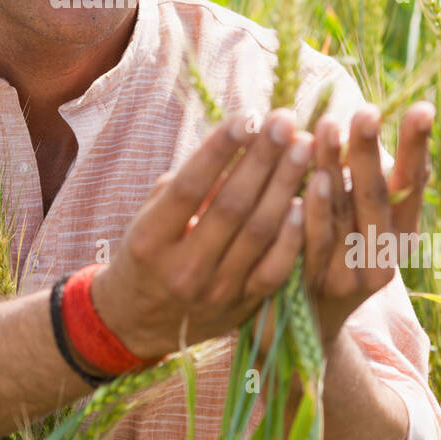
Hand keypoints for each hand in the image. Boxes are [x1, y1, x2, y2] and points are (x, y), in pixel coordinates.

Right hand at [92, 108, 312, 360]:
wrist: (136, 323)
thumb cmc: (144, 254)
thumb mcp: (148, 218)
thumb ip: (186, 186)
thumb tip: (236, 143)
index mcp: (149, 240)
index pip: (190, 186)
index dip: (221, 149)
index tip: (247, 116)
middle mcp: (182, 268)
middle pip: (231, 205)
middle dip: (263, 158)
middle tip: (285, 121)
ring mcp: (215, 292)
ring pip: (259, 232)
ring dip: (285, 185)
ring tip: (303, 147)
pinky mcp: (241, 307)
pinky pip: (275, 269)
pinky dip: (292, 236)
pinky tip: (305, 201)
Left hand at [300, 101, 435, 348]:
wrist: (308, 326)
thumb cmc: (333, 253)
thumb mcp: (358, 219)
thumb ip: (366, 179)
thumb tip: (368, 119)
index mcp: (400, 233)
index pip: (413, 183)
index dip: (416, 146)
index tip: (422, 108)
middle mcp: (382, 255)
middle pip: (377, 195)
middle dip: (370, 150)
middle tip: (365, 109)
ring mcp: (350, 275)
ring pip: (342, 214)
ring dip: (333, 168)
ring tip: (328, 129)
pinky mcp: (316, 287)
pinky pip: (311, 245)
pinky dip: (310, 213)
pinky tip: (303, 185)